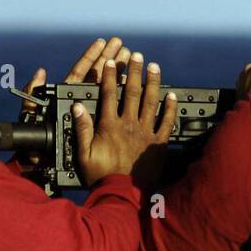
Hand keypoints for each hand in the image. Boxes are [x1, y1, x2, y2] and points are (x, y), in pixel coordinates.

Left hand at [16, 37, 134, 168]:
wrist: (44, 170)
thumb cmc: (35, 146)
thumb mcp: (31, 117)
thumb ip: (32, 95)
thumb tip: (40, 72)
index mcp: (65, 98)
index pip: (81, 73)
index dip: (92, 56)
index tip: (102, 42)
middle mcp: (80, 104)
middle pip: (98, 76)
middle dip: (110, 58)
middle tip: (122, 45)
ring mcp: (92, 115)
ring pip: (109, 89)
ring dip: (120, 73)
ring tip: (132, 58)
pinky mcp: (102, 128)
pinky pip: (116, 109)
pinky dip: (125, 97)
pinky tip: (138, 88)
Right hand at [73, 53, 177, 186]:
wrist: (123, 194)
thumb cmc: (102, 176)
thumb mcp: (84, 154)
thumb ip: (81, 129)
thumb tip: (77, 108)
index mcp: (110, 126)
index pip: (108, 95)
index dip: (108, 76)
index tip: (110, 62)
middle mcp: (129, 125)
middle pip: (132, 92)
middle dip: (134, 72)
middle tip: (136, 55)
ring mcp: (146, 133)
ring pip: (151, 102)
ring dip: (153, 82)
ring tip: (154, 66)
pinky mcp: (158, 143)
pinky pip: (167, 122)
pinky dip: (170, 108)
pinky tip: (172, 95)